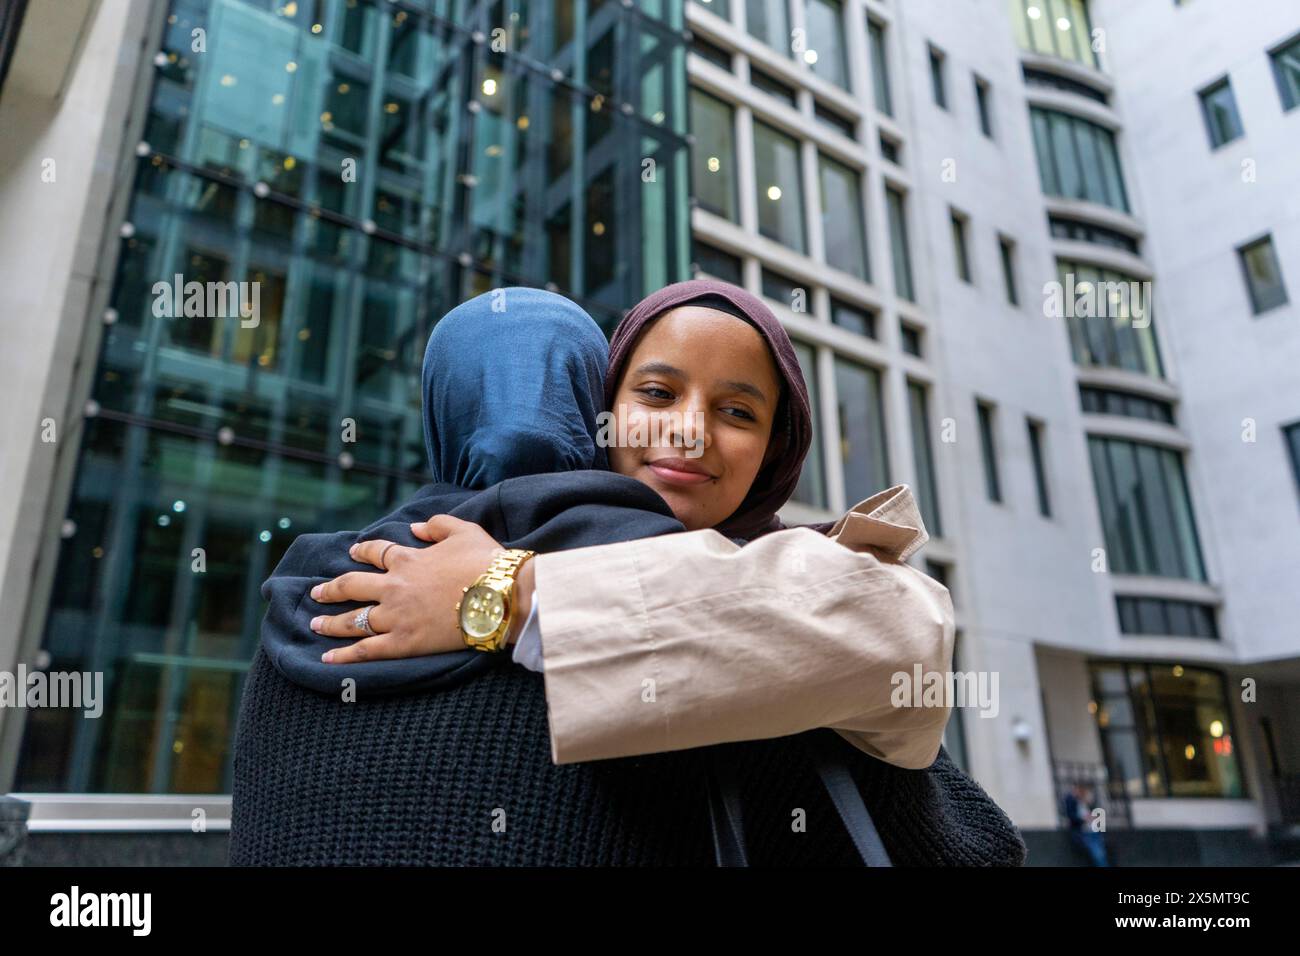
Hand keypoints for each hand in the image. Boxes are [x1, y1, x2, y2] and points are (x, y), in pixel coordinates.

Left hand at [308, 515, 533, 663]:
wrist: (498, 596)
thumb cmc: (485, 561)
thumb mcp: (464, 531)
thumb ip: (437, 525)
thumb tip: (416, 528)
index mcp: (407, 559)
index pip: (376, 552)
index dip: (362, 550)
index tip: (353, 551)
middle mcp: (393, 587)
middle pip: (352, 586)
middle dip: (331, 589)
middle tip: (317, 593)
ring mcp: (395, 616)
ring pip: (353, 619)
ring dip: (331, 621)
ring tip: (315, 623)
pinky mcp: (404, 642)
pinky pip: (366, 650)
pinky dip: (344, 655)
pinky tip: (327, 658)